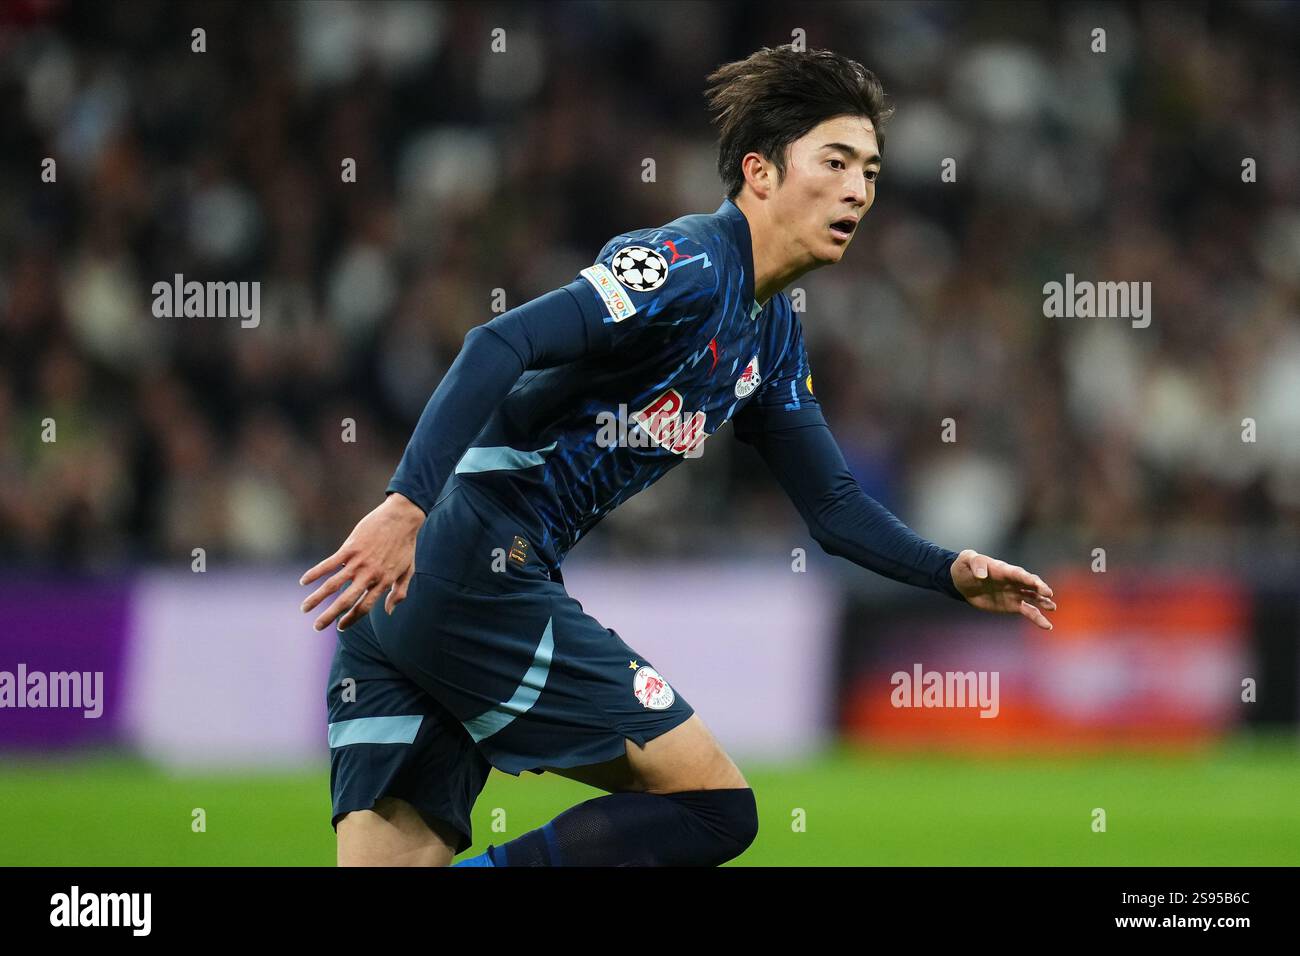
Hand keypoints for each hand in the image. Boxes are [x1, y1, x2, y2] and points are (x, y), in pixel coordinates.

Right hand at [299, 493, 425, 630]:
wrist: (401, 518)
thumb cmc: (405, 545)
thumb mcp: (408, 571)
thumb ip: (399, 593)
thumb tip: (388, 611)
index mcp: (383, 582)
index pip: (364, 607)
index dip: (351, 619)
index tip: (341, 627)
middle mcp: (369, 575)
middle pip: (345, 601)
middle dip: (329, 616)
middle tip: (317, 627)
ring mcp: (358, 562)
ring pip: (332, 584)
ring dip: (317, 598)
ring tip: (304, 609)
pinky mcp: (350, 548)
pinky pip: (329, 564)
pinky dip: (314, 573)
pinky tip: (303, 582)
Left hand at [949, 549, 1056, 629]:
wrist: (962, 582)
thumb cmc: (966, 566)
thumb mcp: (966, 560)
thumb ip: (975, 564)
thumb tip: (981, 574)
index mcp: (1004, 570)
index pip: (1019, 574)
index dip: (1029, 579)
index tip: (1038, 585)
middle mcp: (1013, 582)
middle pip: (1030, 584)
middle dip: (1040, 589)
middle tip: (1049, 594)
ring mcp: (1015, 593)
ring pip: (1033, 598)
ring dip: (1043, 602)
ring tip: (1052, 607)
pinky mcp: (1013, 605)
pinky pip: (1028, 612)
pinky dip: (1038, 618)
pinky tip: (1047, 626)